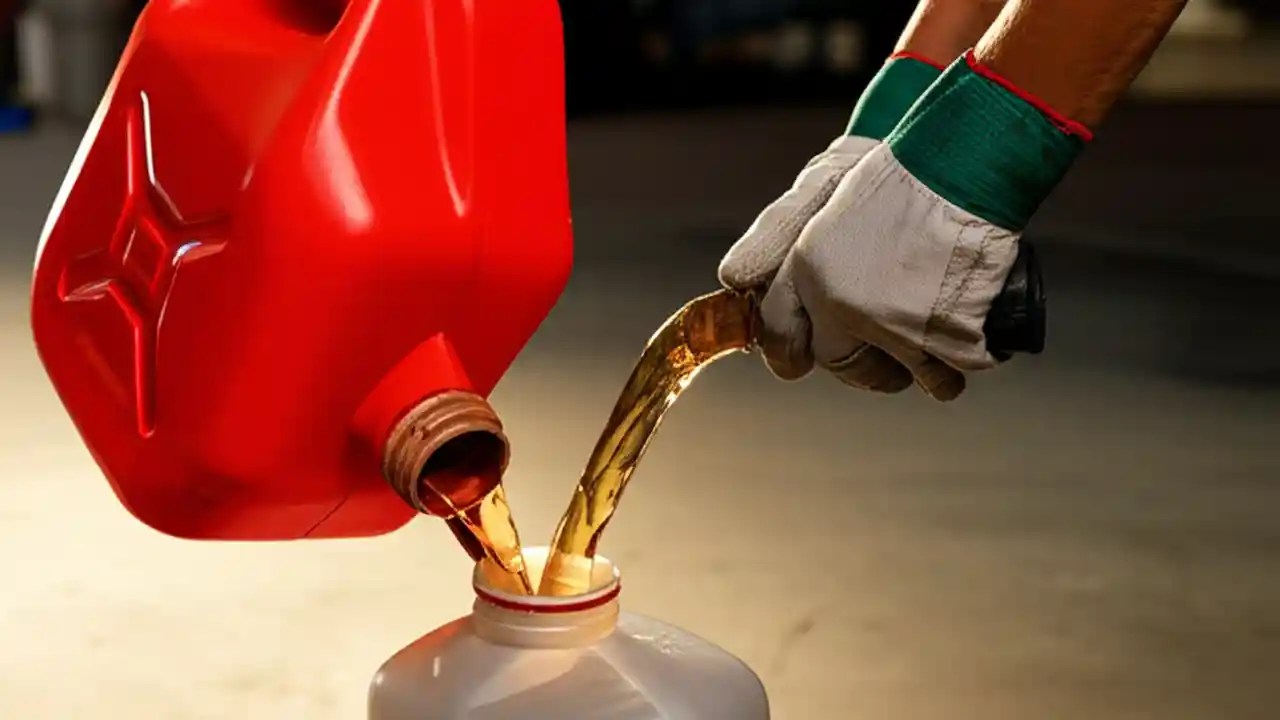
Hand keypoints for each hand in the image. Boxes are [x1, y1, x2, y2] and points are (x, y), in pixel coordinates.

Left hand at [720, 143, 1019, 400]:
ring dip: (912, 370)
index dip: (790, 350)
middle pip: (837, 362)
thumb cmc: (903, 168)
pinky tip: (965, 335)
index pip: (778, 332)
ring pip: (893, 376)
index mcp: (807, 266)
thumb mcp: (826, 184)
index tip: (803, 357)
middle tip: (888, 353)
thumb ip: (782, 233)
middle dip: (862, 365)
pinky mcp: (941, 339)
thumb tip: (734, 278)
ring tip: (931, 341)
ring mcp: (890, 324)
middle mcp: (840, 302)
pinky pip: (944, 377)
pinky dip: (958, 364)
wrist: (969, 163)